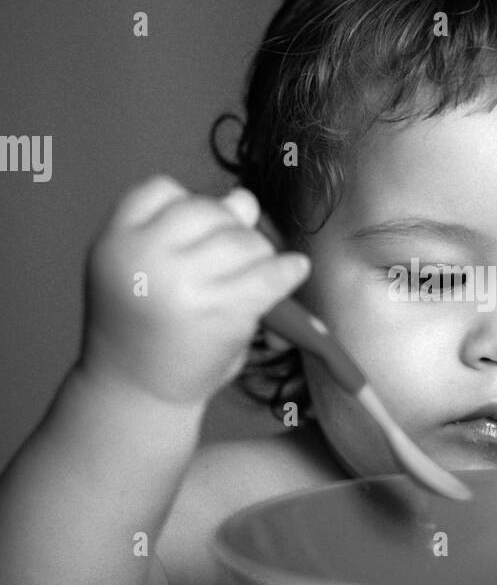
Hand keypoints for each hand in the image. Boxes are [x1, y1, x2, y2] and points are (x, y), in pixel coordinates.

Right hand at [77, 175, 309, 405]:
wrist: (135, 395)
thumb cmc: (147, 330)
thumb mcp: (152, 272)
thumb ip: (192, 233)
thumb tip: (245, 199)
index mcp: (115, 241)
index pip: (161, 189)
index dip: (185, 207)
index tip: (195, 234)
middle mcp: (146, 258)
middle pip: (208, 209)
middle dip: (228, 229)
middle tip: (229, 262)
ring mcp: (184, 285)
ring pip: (244, 239)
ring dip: (257, 254)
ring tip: (250, 278)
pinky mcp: (222, 312)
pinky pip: (270, 274)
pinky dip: (288, 270)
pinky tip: (294, 271)